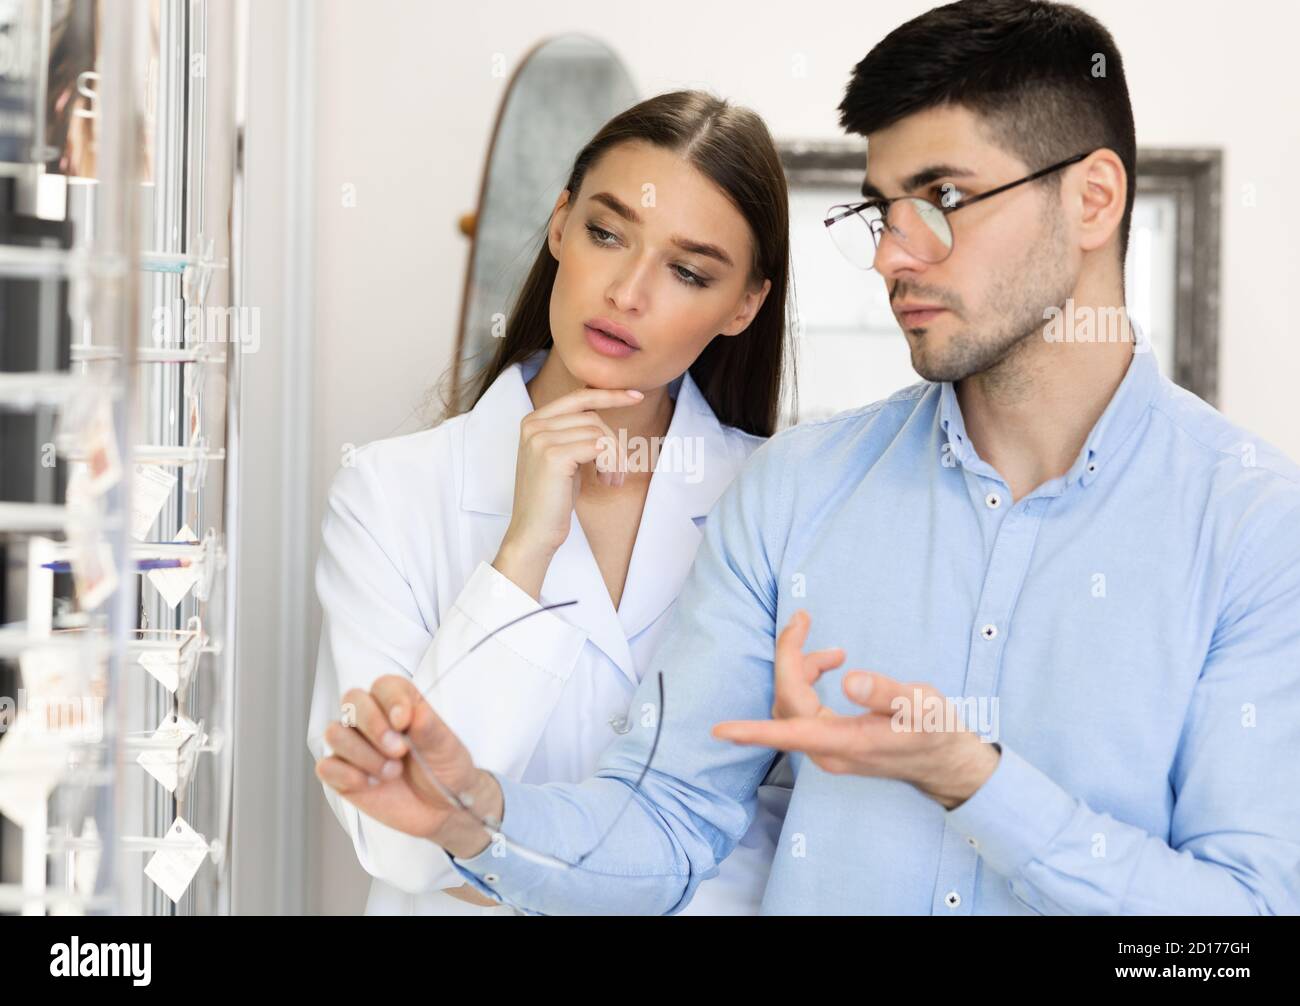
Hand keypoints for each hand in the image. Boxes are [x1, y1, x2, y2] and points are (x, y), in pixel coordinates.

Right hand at [315, 674, 497, 849]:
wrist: (441, 809)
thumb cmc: (443, 770)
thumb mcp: (447, 748)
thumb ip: (430, 728)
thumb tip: (414, 712)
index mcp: (400, 704)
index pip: (384, 686)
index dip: (391, 700)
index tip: (404, 721)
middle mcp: (372, 720)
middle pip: (352, 701)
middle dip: (373, 725)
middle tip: (398, 749)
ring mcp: (354, 746)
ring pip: (334, 733)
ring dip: (363, 754)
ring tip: (391, 772)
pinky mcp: (342, 773)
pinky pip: (326, 766)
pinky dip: (347, 775)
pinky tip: (371, 783)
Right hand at [501, 386, 642, 557]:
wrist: (533, 533)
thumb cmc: (552, 499)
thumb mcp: (563, 457)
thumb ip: (575, 432)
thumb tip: (604, 409)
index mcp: (533, 421)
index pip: (579, 396)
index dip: (609, 395)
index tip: (637, 396)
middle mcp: (533, 425)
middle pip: (593, 417)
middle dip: (614, 443)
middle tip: (619, 472)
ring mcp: (541, 439)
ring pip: (599, 433)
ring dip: (614, 458)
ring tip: (612, 480)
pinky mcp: (553, 456)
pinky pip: (599, 447)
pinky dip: (610, 464)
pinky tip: (605, 481)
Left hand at [711, 610, 1000, 808]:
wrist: (947, 762)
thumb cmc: (935, 732)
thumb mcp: (921, 707)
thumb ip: (886, 693)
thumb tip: (851, 679)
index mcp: (846, 743)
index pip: (791, 732)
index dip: (753, 730)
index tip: (720, 730)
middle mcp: (828, 751)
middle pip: (787, 704)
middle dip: (790, 659)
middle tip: (802, 620)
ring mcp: (828, 749)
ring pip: (793, 705)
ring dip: (802, 669)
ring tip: (834, 651)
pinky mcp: (832, 742)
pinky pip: (803, 710)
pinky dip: (809, 681)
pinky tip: (830, 664)